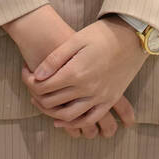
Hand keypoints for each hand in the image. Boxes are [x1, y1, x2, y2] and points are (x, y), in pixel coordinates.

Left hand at [5, 6, 125, 138]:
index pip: (44, 87)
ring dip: (51, 113)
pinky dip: (75, 124)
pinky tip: (63, 121)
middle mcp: (87, 88)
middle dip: (37, 96)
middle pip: (53, 102)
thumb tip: (37, 75)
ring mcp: (100, 96)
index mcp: (76, 72)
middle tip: (31, 87)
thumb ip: (55, 59)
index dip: (30, 82)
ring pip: (68, 116)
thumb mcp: (76, 40)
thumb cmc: (101, 34)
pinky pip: (90, 119)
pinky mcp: (109, 100)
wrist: (131, 37)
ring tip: (42, 103)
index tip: (26, 73)